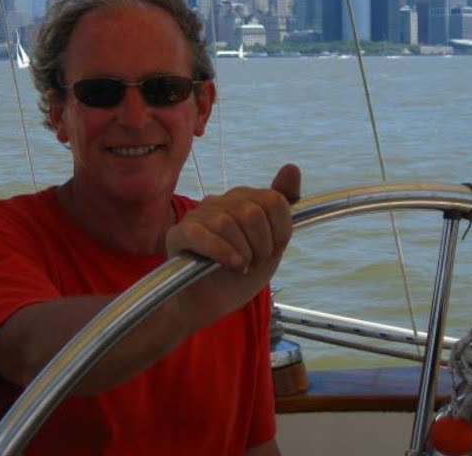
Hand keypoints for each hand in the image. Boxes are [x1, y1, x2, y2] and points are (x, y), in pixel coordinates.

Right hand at [166, 164, 300, 332]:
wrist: (209, 305)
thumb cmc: (237, 274)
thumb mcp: (271, 244)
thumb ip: (282, 206)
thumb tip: (292, 166)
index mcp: (243, 199)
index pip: (274, 200)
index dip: (280, 232)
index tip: (272, 251)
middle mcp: (219, 201)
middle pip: (253, 212)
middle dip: (261, 246)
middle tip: (254, 263)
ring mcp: (197, 216)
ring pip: (228, 223)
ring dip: (242, 253)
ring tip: (240, 268)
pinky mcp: (179, 234)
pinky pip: (202, 234)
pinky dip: (221, 252)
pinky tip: (232, 265)